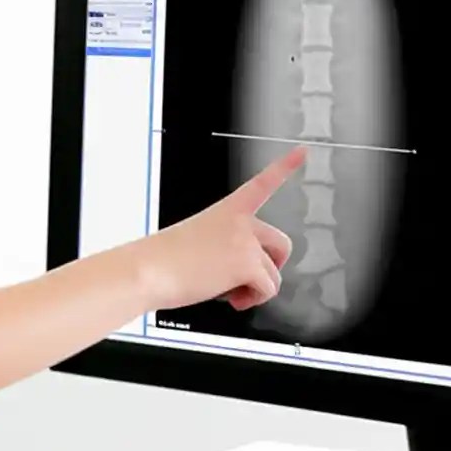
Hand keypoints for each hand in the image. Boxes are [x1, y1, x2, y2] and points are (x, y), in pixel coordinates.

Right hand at [133, 147, 305, 311]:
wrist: (148, 270)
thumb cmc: (163, 260)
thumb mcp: (198, 240)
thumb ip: (226, 246)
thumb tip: (241, 277)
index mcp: (227, 209)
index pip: (262, 183)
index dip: (285, 165)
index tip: (302, 150)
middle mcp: (241, 221)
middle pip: (282, 244)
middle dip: (271, 266)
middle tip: (249, 279)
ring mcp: (246, 242)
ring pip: (274, 273)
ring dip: (255, 288)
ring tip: (229, 291)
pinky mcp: (248, 264)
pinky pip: (268, 290)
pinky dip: (252, 300)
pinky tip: (231, 298)